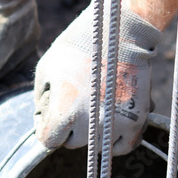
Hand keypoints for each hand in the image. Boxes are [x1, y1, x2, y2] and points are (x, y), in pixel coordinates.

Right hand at [0, 0, 39, 137]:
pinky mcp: (22, 64)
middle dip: (4, 120)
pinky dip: (34, 94)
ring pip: (13, 98)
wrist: (8, 5)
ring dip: (20, 108)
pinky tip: (43, 106)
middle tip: (16, 136)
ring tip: (33, 124)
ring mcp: (3, 73)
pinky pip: (28, 85)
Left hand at [33, 0, 161, 154]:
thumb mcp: (47, 67)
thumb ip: (41, 99)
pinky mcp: (136, 122)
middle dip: (70, 127)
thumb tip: (43, 118)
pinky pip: (122, 147)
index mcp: (64, 111)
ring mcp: (114, 124)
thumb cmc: (79, 45)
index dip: (47, 127)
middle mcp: (90, 124)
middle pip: (73, 142)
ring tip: (95, 105)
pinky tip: (111, 124)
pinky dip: (115, 140)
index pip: (48, 140)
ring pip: (96, 145)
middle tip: (77, 103)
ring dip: (93, 132)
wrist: (118, 30)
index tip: (52, 114)